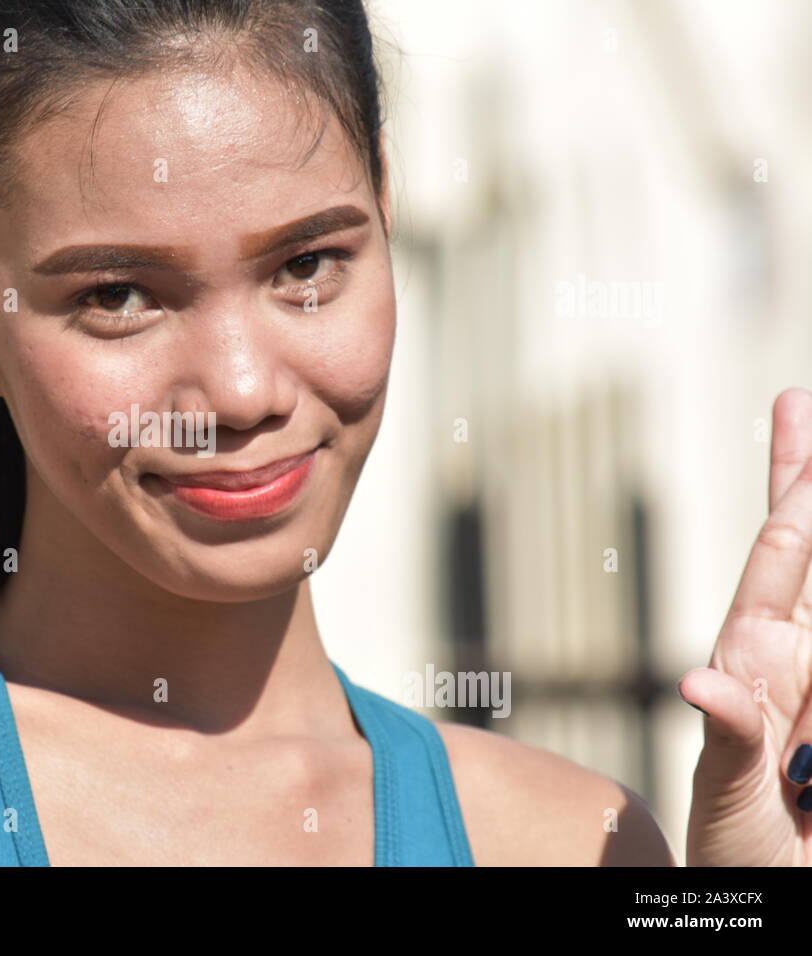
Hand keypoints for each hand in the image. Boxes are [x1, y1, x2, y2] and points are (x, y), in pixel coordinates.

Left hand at [681, 386, 811, 864]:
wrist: (770, 888)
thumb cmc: (735, 841)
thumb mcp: (725, 786)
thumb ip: (730, 728)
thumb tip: (702, 682)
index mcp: (758, 656)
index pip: (782, 552)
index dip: (792, 483)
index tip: (798, 414)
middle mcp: (800, 655)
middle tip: (802, 399)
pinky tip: (808, 582)